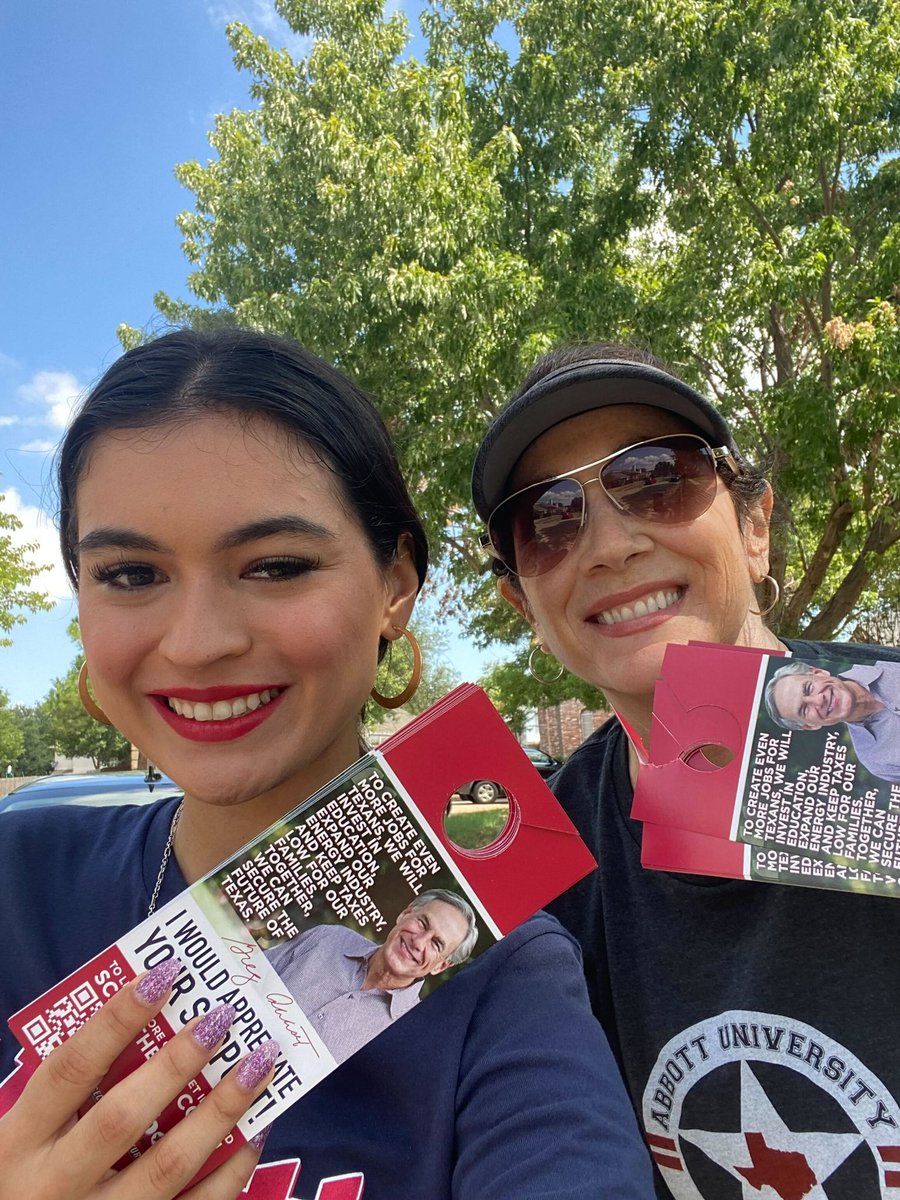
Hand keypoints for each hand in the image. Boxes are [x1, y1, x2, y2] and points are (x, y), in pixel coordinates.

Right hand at [0, 958, 279, 1198]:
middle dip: (176, 1064)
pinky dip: (232, 1168)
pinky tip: (257, 1129)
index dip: (116, 1020)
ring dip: (220, 1111)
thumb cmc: (35, 1173)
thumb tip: (151, 1010)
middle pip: (121, 1118)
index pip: (70, 1070)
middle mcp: (55, 1186)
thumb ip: (76, 1086)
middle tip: (220, 1018)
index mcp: (20, 1143)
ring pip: (167, 1167)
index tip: (163, 975)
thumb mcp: (32, 1131)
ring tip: (259, 1063)